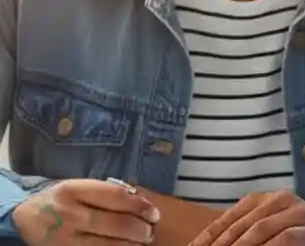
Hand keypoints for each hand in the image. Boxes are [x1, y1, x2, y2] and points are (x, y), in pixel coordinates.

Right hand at [13, 179, 159, 245]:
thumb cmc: (61, 199)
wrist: (26, 216)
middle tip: (150, 231)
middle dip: (140, 230)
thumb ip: (105, 193)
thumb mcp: (78, 187)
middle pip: (115, 224)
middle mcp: (70, 214)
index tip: (154, 213)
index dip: (140, 206)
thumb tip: (141, 204)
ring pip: (107, 245)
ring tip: (141, 242)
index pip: (116, 197)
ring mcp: (65, 238)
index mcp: (74, 190)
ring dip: (130, 245)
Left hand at [190, 191, 304, 245]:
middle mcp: (280, 200)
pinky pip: (284, 239)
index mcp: (263, 199)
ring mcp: (297, 212)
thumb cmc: (292, 232)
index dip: (208, 236)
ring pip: (261, 229)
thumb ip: (241, 232)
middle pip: (242, 224)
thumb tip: (205, 244)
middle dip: (222, 244)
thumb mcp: (265, 226)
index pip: (229, 217)